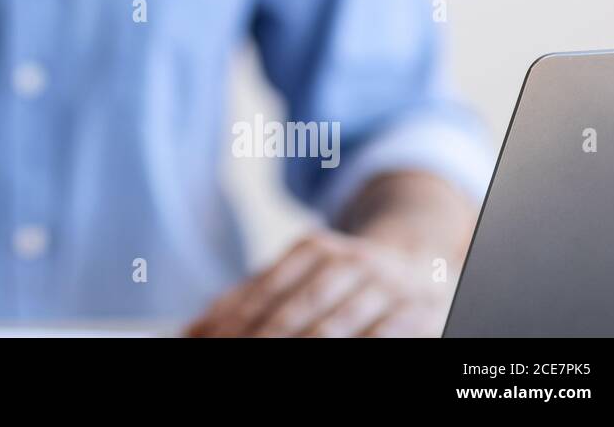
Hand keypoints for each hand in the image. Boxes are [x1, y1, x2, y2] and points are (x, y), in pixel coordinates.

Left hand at [185, 228, 450, 336]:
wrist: (421, 259)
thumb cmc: (343, 277)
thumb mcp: (302, 272)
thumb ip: (250, 297)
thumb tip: (192, 330)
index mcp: (312, 248)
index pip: (264, 290)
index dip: (233, 321)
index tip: (209, 342)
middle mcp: (347, 261)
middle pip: (297, 309)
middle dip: (262, 339)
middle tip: (234, 355)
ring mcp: (383, 285)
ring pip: (335, 326)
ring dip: (301, 348)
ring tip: (270, 365)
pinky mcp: (415, 311)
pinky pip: (380, 337)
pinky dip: (355, 348)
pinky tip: (331, 359)